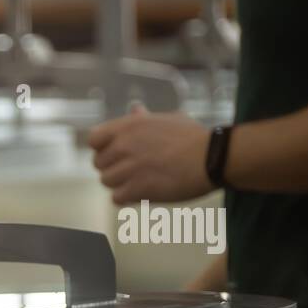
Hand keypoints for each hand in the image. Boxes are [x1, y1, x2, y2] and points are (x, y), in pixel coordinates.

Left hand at [88, 105, 214, 204]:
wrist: (213, 157)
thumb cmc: (193, 138)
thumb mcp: (169, 119)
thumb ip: (145, 118)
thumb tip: (135, 109)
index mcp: (129, 126)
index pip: (94, 139)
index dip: (102, 148)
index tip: (116, 153)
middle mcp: (125, 145)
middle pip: (99, 163)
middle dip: (113, 167)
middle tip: (133, 169)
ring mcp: (130, 167)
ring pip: (106, 181)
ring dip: (120, 183)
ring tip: (140, 180)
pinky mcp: (137, 188)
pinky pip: (116, 198)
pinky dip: (127, 197)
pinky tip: (142, 192)